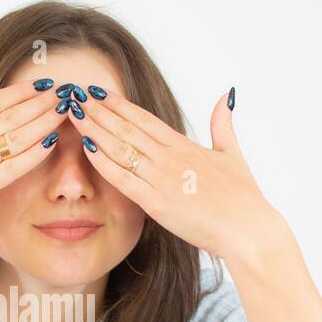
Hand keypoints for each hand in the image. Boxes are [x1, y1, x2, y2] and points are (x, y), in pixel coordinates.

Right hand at [0, 65, 65, 241]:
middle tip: (66, 91)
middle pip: (11, 115)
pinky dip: (34, 154)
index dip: (19, 92)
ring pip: (16, 137)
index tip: (40, 83)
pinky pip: (12, 168)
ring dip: (44, 122)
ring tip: (66, 110)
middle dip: (41, 102)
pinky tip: (53, 142)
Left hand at [63, 86, 292, 262]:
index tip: (98, 92)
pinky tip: (86, 148)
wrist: (248, 230)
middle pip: (126, 128)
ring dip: (94, 129)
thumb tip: (226, 95)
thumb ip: (223, 124)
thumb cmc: (243, 197)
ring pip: (120, 148)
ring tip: (72, 113)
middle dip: (98, 110)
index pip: (144, 118)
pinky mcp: (157, 203)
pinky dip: (103, 162)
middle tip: (74, 94)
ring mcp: (162, 179)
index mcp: (185, 146)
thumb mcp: (232, 153)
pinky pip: (123, 179)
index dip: (118, 104)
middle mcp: (170, 157)